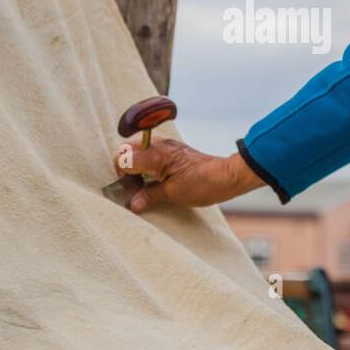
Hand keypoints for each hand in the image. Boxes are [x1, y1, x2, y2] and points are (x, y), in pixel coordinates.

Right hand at [113, 138, 263, 212]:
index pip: (123, 158)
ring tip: (145, 185)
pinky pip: (151, 153)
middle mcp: (159, 145)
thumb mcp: (173, 194)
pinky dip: (147, 165)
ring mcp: (166, 145)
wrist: (227, 177)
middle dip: (126, 169)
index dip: (122, 176)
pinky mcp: (173, 150)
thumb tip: (133, 203)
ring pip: (138, 150)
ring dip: (136, 167)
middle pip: (127, 150)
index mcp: (155, 154)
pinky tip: (155, 180)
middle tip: (136, 188)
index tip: (131, 190)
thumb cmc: (203, 184)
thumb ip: (149, 196)